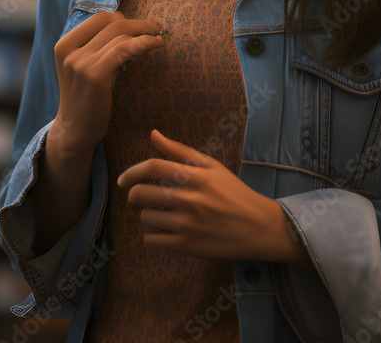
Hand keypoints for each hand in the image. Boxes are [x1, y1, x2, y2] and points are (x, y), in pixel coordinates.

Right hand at [52, 10, 164, 151]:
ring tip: (158, 37)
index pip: (99, 18)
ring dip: (145, 32)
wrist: (74, 131)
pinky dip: (144, 42)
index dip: (122, 17)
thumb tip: (126, 22)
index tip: (140, 24)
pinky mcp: (95, 75)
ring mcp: (80, 63)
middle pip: (111, 23)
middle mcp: (69, 51)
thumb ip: (97, 46)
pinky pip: (124, 49)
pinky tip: (157, 43)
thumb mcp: (83, 66)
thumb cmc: (85, 97)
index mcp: (64, 45)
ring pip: (120, 34)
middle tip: (157, 27)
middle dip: (138, 23)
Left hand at [116, 129, 312, 267]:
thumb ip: (179, 150)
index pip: (154, 167)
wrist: (257, 226)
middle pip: (142, 194)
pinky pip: (151, 240)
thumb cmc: (233, 193)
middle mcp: (190, 198)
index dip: (132, 172)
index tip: (123, 180)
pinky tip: (165, 231)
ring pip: (146, 218)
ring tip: (162, 214)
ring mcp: (187, 224)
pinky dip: (152, 236)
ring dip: (148, 215)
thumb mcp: (211, 166)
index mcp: (196, 176)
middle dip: (135, 195)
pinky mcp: (187, 246)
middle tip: (140, 197)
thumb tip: (153, 134)